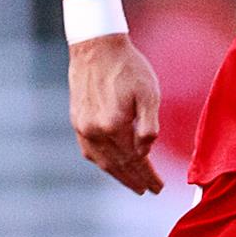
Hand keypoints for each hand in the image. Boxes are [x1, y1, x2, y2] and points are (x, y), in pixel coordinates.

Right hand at [67, 36, 164, 192]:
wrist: (96, 46)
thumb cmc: (127, 67)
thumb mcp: (148, 93)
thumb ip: (149, 126)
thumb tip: (146, 153)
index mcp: (114, 126)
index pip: (135, 161)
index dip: (149, 176)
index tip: (159, 188)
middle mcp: (94, 131)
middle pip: (119, 165)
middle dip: (136, 180)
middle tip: (150, 190)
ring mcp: (82, 128)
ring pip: (102, 161)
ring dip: (119, 176)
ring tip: (133, 185)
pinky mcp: (76, 121)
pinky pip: (89, 151)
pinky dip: (102, 162)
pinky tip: (110, 166)